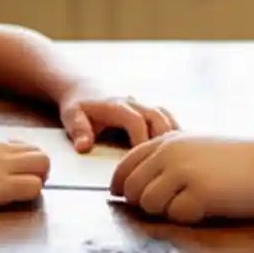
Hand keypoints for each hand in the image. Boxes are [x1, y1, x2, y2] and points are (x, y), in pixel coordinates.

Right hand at [0, 133, 49, 210]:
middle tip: (25, 185)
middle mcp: (2, 148)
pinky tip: (12, 199)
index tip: (14, 174)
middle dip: (39, 170)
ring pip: (44, 164)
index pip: (24, 145)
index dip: (25, 162)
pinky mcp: (2, 186)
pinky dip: (30, 193)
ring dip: (39, 179)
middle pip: (41, 153)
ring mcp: (3, 166)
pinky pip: (34, 186)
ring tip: (21, 192)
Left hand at [58, 82, 178, 152]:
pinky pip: (166, 119)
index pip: (136, 121)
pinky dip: (175, 132)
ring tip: (181, 158)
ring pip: (165, 117)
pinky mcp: (148, 112)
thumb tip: (84, 147)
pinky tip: (182, 151)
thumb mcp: (71, 115)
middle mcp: (134, 104)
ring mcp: (143, 106)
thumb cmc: (79, 105)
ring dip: (174, 135)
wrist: (85, 89)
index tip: (144, 162)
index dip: (141, 140)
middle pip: (157, 117)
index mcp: (118, 106)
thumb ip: (78, 130)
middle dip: (164, 138)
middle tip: (168, 163)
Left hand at [110, 134, 253, 223]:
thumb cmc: (239, 161)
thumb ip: (168, 158)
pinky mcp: (198, 194)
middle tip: (168, 205)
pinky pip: (176, 216)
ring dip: (167, 211)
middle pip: (132, 189)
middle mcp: (171, 153)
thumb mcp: (198, 146)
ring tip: (194, 203)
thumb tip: (134, 184)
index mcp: (169, 141)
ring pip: (149, 204)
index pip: (127, 164)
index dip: (119, 184)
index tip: (120, 196)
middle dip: (144, 203)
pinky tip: (209, 207)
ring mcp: (183, 172)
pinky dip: (189, 218)